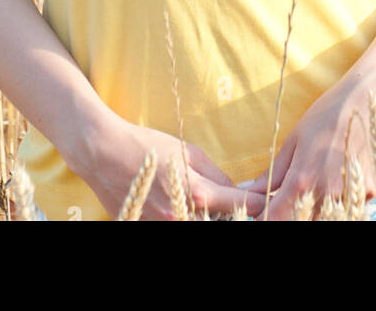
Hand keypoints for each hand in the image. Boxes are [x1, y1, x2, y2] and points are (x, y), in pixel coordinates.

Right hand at [67, 112, 269, 220]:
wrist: (102, 153)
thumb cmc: (147, 145)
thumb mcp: (187, 151)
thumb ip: (216, 174)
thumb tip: (238, 190)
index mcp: (195, 193)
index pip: (241, 205)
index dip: (260, 204)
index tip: (272, 202)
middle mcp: (181, 217)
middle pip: (222, 225)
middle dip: (237, 217)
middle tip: (249, 208)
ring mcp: (162, 228)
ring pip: (200, 228)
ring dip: (213, 220)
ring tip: (220, 208)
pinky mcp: (145, 230)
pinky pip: (177, 227)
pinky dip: (189, 220)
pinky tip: (192, 212)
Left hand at [239, 76, 375, 220]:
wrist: (371, 97)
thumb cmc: (328, 113)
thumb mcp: (295, 138)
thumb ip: (273, 172)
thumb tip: (249, 191)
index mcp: (303, 179)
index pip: (275, 218)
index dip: (264, 215)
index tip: (261, 209)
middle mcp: (326, 194)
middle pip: (300, 220)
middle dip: (289, 212)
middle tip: (288, 191)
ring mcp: (350, 196)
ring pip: (324, 217)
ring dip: (314, 208)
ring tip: (317, 176)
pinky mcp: (371, 193)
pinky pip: (347, 207)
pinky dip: (339, 199)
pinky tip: (340, 175)